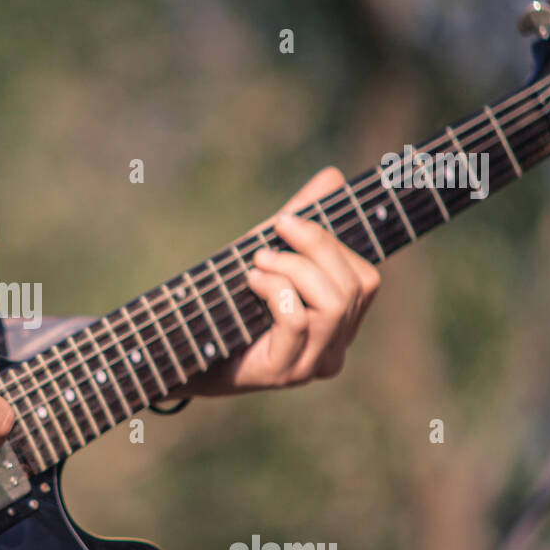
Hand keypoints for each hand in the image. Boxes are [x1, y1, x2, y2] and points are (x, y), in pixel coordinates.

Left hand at [182, 166, 379, 395]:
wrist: (184, 357)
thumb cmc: (228, 306)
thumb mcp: (267, 257)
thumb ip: (300, 222)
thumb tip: (332, 176)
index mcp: (340, 325)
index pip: (365, 279)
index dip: (334, 243)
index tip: (288, 220)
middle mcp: (334, 350)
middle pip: (355, 286)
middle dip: (316, 246)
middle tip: (276, 228)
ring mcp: (312, 365)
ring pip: (333, 302)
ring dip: (294, 267)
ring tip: (259, 259)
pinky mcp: (284, 372)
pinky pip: (298, 320)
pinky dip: (276, 289)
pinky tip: (252, 280)